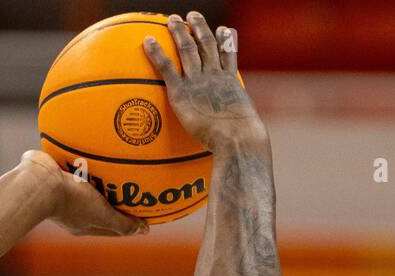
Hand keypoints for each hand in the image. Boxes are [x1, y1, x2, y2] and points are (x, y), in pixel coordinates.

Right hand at [19, 149, 147, 237]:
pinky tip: (99, 150)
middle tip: (137, 186)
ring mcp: (63, 191)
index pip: (111, 227)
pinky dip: (89, 162)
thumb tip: (143, 231)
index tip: (145, 213)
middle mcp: (73, 210)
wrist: (38, 180)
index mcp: (83, 224)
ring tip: (120, 165)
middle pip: (101, 206)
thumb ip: (121, 223)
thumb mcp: (101, 214)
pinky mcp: (57, 173)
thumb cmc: (70, 200)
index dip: (128, 222)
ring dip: (103, 178)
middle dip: (117, 199)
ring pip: (89, 185)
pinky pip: (78, 166)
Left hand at [142, 12, 265, 150]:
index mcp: (231, 81)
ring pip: (189, 49)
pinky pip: (167, 67)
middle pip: (207, 45)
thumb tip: (243, 141)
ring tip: (173, 19)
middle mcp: (215, 75)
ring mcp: (199, 80)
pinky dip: (157, 53)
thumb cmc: (243, 141)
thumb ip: (239, 126)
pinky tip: (148, 41)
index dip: (225, 40)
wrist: (236, 137)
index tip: (223, 30)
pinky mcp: (182, 91)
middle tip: (192, 16)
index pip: (228, 55)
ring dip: (180, 32)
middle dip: (199, 28)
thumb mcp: (246, 128)